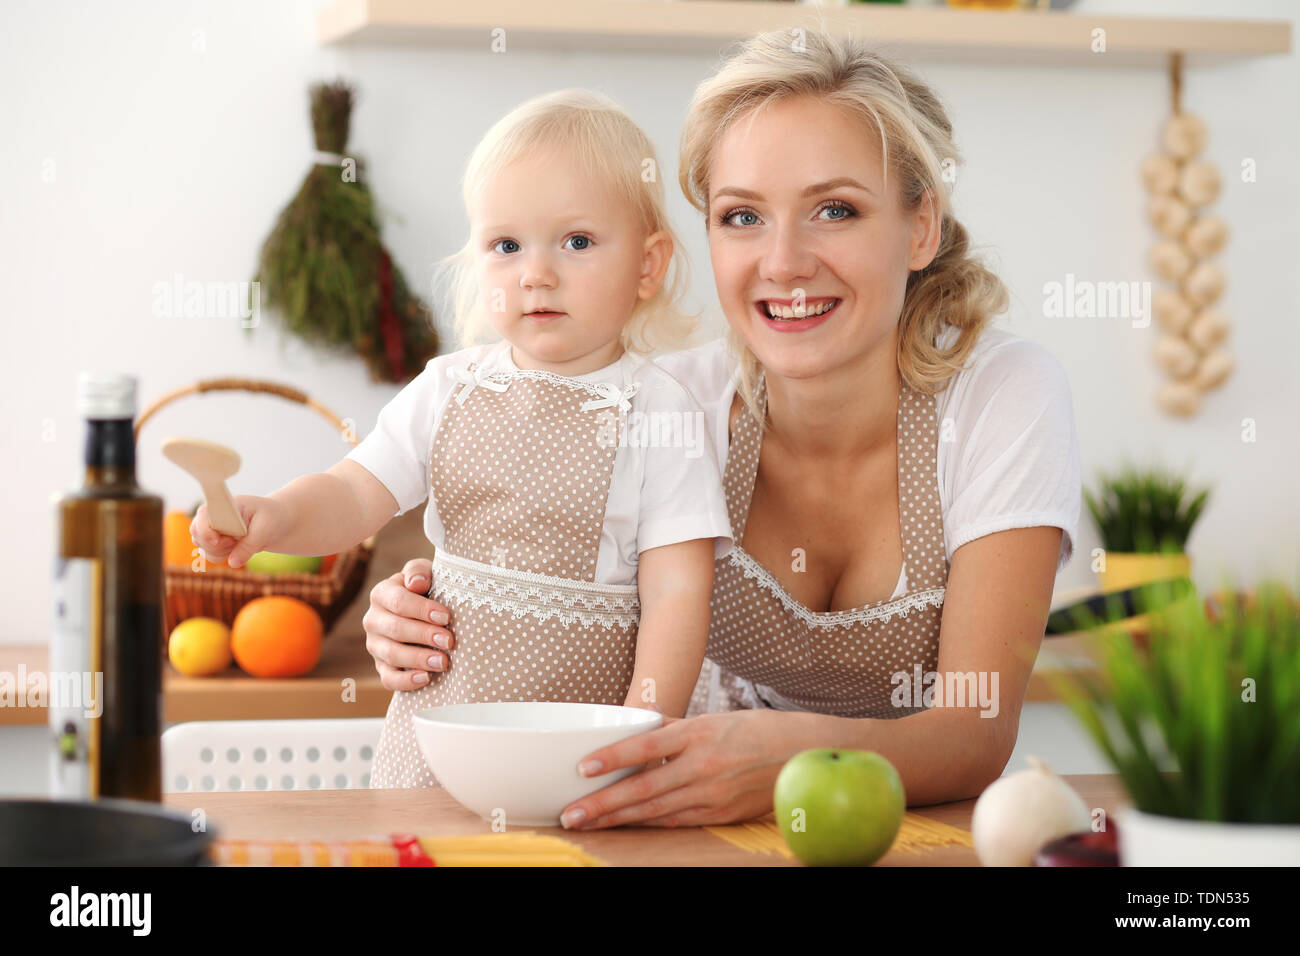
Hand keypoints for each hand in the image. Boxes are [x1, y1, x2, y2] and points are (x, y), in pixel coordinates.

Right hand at [190, 495, 290, 567]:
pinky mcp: (214, 540)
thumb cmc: (271, 518)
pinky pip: (210, 555)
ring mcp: (211, 527)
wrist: (276, 521)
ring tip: (239, 543)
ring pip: (202, 547)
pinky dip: (222, 556)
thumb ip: (249, 545)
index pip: (204, 515)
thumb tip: (233, 563)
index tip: (216, 541)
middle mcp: (213, 514)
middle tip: (235, 541)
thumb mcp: (265, 529)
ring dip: (220, 552)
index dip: (205, 529)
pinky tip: (237, 549)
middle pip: (198, 534)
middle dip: (216, 545)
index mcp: (224, 504)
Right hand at [363, 558, 455, 690]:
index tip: (446, 617)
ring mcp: (375, 645)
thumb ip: (420, 571)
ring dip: (419, 659)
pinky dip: (406, 681)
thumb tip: (417, 583)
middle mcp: (373, 620)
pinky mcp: (382, 667)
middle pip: (396, 629)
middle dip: (424, 635)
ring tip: (443, 662)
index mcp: (382, 594)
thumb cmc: (428, 590)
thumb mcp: (426, 574)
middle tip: (449, 641)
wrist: (427, 615)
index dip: (422, 610)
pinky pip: (388, 678)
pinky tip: (426, 679)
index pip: (399, 602)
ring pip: (392, 655)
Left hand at [558, 709, 801, 829]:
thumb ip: (673, 726)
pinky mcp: (721, 815)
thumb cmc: (756, 730)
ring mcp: (713, 794)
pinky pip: (677, 821)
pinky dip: (649, 824)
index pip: (647, 746)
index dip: (613, 758)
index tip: (583, 767)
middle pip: (644, 788)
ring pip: (656, 812)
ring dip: (618, 819)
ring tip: (588, 823)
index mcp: (699, 734)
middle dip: (603, 804)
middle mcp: (704, 765)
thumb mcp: (712, 719)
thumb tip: (637, 725)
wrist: (804, 753)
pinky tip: (626, 827)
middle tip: (570, 814)